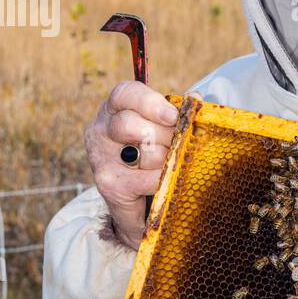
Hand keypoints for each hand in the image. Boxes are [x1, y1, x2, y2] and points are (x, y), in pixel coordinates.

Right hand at [84, 81, 178, 249]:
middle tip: (179, 145)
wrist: (139, 205)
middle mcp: (101, 130)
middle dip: (165, 136)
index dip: (151, 103)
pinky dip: (164, 180)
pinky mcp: (109, 184)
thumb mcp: (163, 130)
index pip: (125, 94)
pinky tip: (167, 183)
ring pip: (145, 152)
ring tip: (169, 166)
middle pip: (132, 124)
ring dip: (167, 160)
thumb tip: (196, 98)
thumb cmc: (154, 157)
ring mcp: (101, 158)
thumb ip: (177, 114)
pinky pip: (148, 179)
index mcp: (115, 109)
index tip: (173, 116)